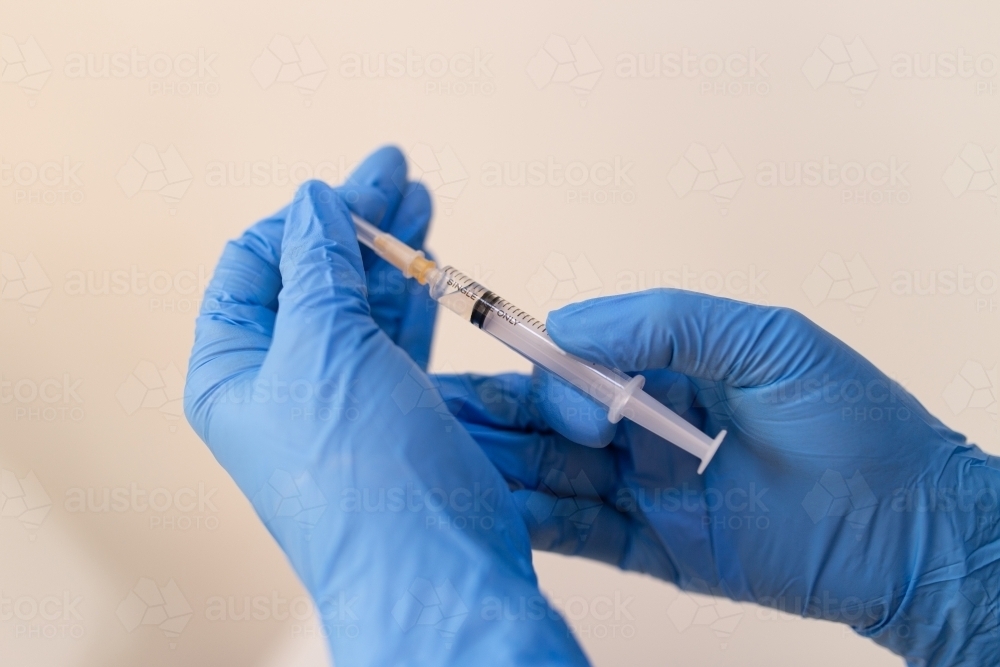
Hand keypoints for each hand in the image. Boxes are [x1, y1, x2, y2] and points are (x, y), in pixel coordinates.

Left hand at [184, 147, 589, 665]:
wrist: (433, 568)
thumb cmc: (363, 474)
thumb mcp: (325, 348)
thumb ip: (319, 267)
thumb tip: (312, 204)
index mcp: (233, 371)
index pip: (252, 265)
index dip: (298, 221)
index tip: (346, 190)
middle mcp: (280, 383)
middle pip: (312, 276)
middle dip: (353, 223)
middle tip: (395, 171)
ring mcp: (341, 398)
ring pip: (361, 302)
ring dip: (390, 250)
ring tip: (421, 200)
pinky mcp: (394, 412)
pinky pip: (398, 337)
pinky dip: (415, 295)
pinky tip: (432, 261)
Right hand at [438, 289, 999, 665]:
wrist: (910, 526)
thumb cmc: (853, 421)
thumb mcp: (764, 341)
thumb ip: (666, 322)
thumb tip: (570, 326)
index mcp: (667, 371)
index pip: (576, 361)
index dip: (532, 364)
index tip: (493, 363)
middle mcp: (645, 429)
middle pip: (548, 419)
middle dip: (489, 416)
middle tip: (424, 415)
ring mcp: (645, 490)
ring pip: (551, 474)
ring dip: (494, 466)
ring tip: (432, 460)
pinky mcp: (654, 548)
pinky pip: (579, 532)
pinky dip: (531, 521)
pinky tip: (485, 508)